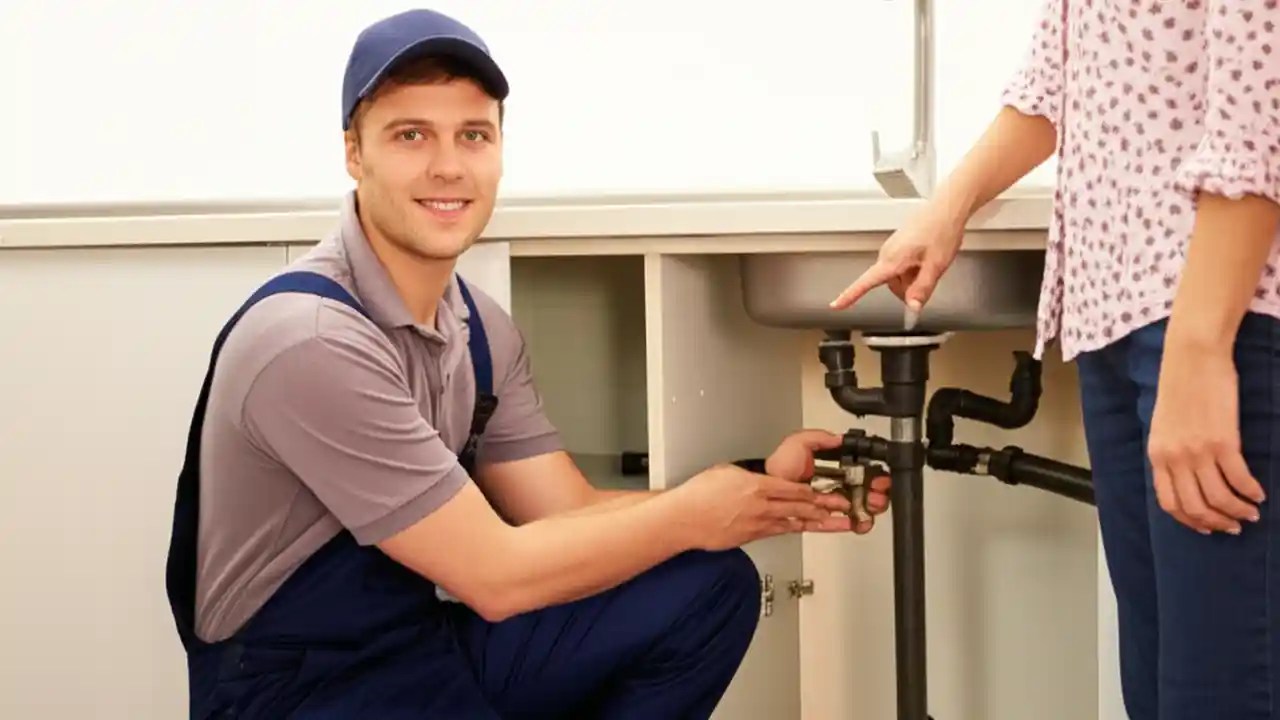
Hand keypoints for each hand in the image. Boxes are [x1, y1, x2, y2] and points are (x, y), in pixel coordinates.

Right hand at [677, 462, 852, 551]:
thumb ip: (746, 475)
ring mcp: (756, 525)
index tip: (830, 493)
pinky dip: (791, 530)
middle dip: (824, 509)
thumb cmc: (697, 496)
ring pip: (791, 523)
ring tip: (831, 523)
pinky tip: (799, 530)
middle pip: (799, 508)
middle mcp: (760, 507)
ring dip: (813, 523)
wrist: (682, 520)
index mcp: (756, 487)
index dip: (816, 493)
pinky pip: (776, 532)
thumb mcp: (725, 472)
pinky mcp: (749, 537)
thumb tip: (755, 478)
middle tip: (842, 510)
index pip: (795, 490)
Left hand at [766, 429, 890, 533]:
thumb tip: (838, 437)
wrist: (759, 487)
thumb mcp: (798, 442)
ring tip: (869, 510)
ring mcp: (819, 504)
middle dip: (873, 496)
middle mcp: (825, 487)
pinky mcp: (810, 518)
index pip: (855, 474)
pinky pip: (829, 523)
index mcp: (826, 469)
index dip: (870, 476)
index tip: (879, 479)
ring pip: (848, 510)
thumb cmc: (776, 465)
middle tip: (878, 496)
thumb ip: (819, 438)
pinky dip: (844, 524)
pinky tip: (856, 523)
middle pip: (857, 494)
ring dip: (863, 510)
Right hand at [828, 203, 964, 312]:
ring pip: (896, 276)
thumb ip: (922, 289)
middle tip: (927, 280)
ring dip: (910, 278)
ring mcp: (892, 248)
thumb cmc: (941, 231)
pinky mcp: (897, 245)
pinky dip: (911, 269)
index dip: (850, 296)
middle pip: (889, 284)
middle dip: (906, 289)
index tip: (836, 305)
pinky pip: (899, 266)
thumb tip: (912, 307)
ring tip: (929, 265)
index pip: (866, 283)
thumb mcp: (936, 266)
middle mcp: (887, 253)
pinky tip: (926, 259)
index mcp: (892, 260)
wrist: (947, 208)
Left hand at [1148, 339, 1263, 534]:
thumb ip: (1171, 452)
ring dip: (1238, 511)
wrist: (1193, 358)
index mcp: (1157, 455)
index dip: (1190, 521)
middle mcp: (1175, 458)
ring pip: (1219, 498)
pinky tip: (1259, 494)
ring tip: (1251, 512)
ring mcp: (1198, 452)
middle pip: (1195, 507)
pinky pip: (1239, 479)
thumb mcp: (1164, 425)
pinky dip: (1251, 492)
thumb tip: (1187, 476)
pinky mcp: (1223, 442)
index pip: (1170, 503)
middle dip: (1217, 522)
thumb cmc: (1181, 387)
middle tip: (1236, 525)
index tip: (1207, 527)